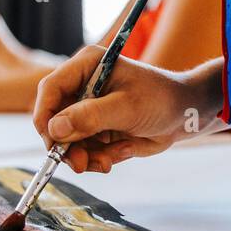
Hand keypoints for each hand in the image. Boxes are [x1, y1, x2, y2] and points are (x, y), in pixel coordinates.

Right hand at [31, 45, 212, 173]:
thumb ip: (91, 117)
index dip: (46, 116)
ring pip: (68, 140)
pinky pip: (84, 150)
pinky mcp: (96, 129)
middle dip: (66, 145)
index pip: (51, 89)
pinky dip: (97, 158)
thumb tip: (55, 129)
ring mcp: (88, 109)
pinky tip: (118, 154)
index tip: (51, 143)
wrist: (184, 115)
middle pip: (55, 119)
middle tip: (80, 164)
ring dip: (84, 156)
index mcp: (87, 66)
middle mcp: (82, 86)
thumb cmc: (161, 99)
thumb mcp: (127, 107)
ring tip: (107, 161)